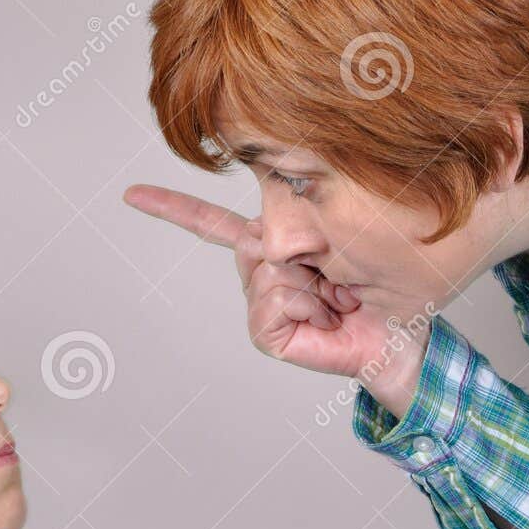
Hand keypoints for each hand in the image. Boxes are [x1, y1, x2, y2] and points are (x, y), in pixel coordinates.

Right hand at [123, 183, 428, 417]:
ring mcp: (260, 304)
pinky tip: (322, 316)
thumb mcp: (336, 236)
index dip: (170, 207)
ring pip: (265, 270)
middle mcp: (260, 273)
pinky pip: (270, 300)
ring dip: (311, 281)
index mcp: (271, 244)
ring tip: (336, 296)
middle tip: (336, 275)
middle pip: (251, 239)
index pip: (210, 223)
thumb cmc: (377, 283)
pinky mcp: (266, 332)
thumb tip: (262, 223)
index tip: (131, 195)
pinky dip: (304, 304)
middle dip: (300, 251)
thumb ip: (291, 220)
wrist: (397, 333)